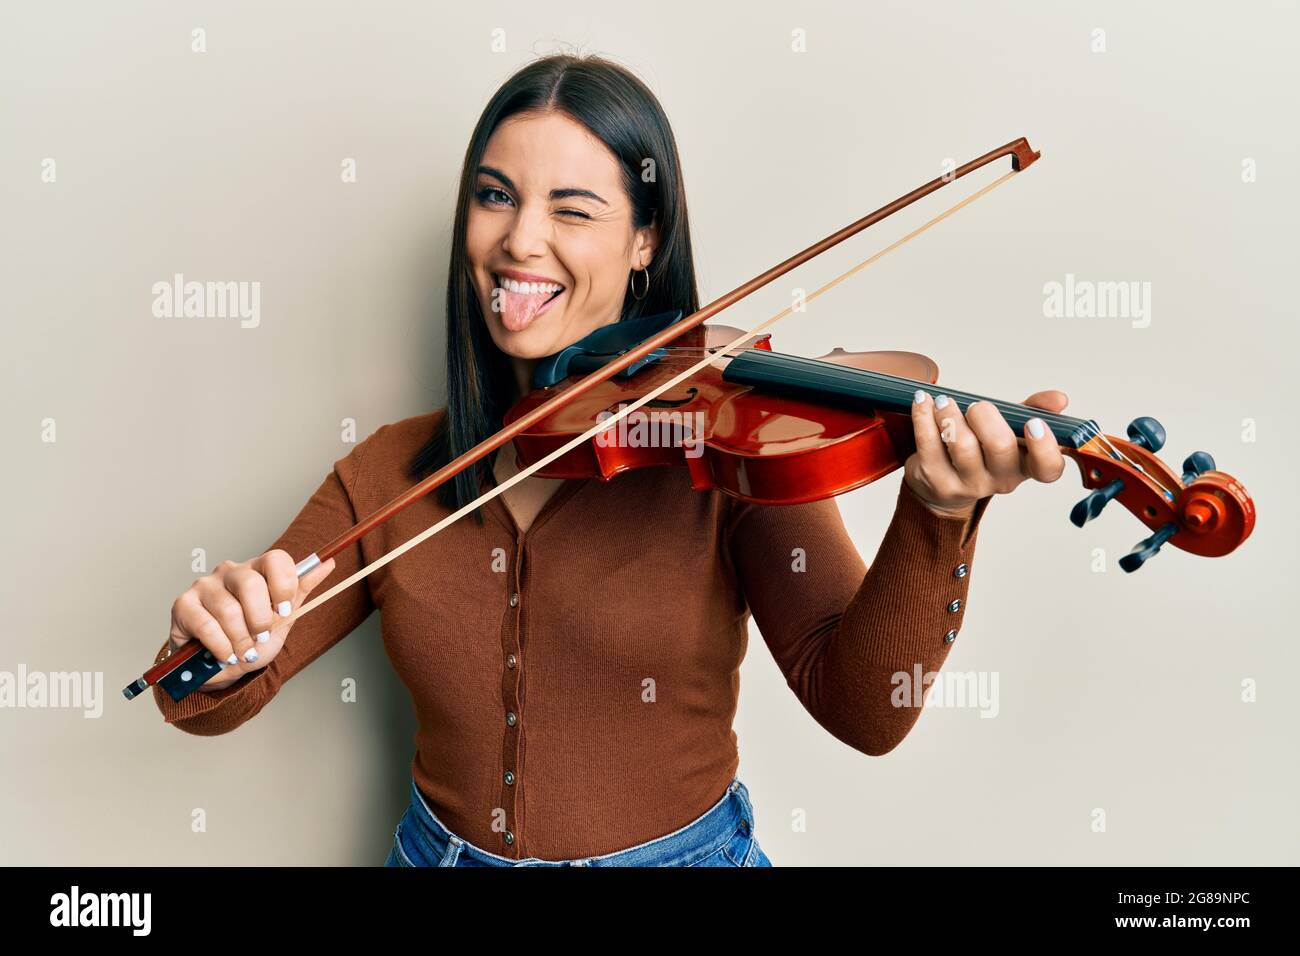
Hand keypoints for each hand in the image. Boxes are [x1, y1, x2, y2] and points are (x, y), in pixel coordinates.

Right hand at [166, 550, 335, 691]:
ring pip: (229, 610)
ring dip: (240, 640)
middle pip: (251, 584)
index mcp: (258, 570)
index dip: (284, 586)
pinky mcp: (183, 604)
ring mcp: (205, 585)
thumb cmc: (253, 638)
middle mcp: (230, 571)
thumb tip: (328, 562)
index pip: (276, 559)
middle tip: (261, 637)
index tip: (284, 613)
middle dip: (261, 620)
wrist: (222, 666)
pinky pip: (207, 626)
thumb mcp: (282, 619)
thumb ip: (301, 590)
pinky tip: (225, 655)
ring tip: (242, 651)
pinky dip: (221, 647)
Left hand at [903, 389, 1069, 518]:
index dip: (1045, 447)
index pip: (1048, 468)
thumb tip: (1059, 399)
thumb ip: (1035, 410)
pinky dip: (924, 416)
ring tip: (944, 402)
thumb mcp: (1011, 429)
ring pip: (962, 444)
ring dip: (951, 414)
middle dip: (986, 417)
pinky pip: (929, 443)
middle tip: (976, 406)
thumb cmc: (981, 449)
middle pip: (1000, 447)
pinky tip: (924, 403)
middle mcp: (1000, 480)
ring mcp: (967, 484)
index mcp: (1025, 466)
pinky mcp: (936, 480)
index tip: (1033, 424)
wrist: (942, 483)